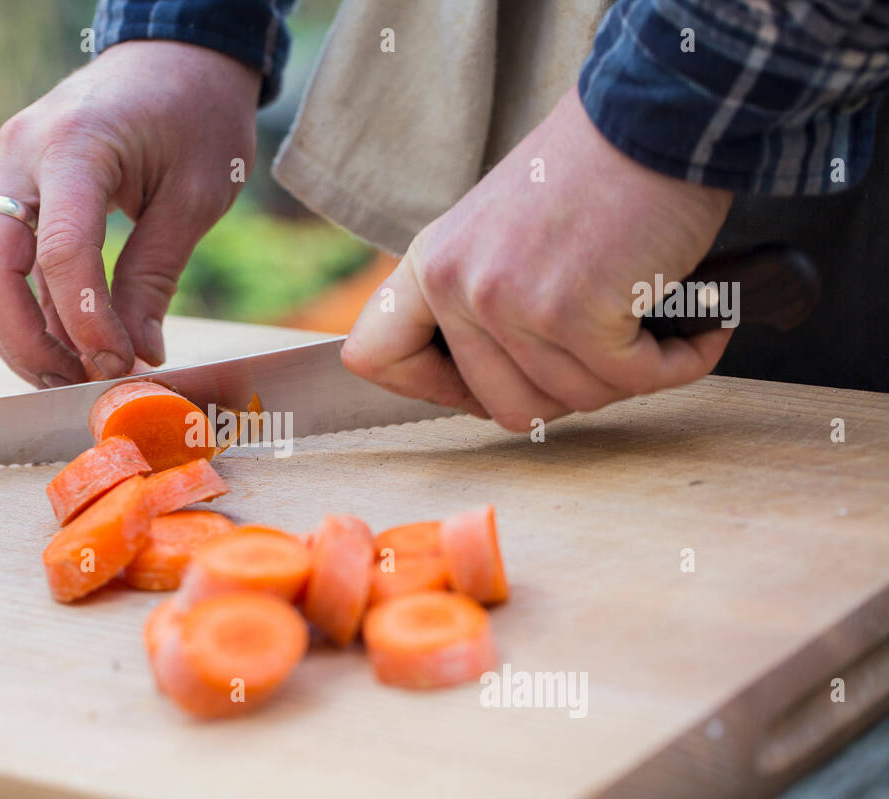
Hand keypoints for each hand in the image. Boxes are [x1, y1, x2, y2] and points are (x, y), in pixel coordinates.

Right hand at [0, 41, 259, 387]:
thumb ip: (156, 276)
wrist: (179, 52)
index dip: (84, 322)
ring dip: (23, 333)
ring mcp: (11, 167)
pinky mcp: (17, 184)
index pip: (60, 252)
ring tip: (74, 377)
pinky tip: (69, 344)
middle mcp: (24, 153)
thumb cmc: (198, 112)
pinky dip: (33, 306)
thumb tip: (138, 356)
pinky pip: (8, 257)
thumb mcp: (197, 196)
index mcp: (76, 144)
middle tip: (74, 388)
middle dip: (25, 342)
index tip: (118, 367)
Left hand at [343, 86, 733, 430]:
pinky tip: (700, 328)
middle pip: (504, 409)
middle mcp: (458, 286)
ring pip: (574, 401)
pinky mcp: (577, 314)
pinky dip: (680, 362)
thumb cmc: (594, 172)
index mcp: (430, 265)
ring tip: (654, 325)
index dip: (433, 387)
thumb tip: (488, 388)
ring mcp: (513, 303)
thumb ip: (477, 299)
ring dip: (629, 374)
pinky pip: (635, 382)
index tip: (489, 381)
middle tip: (609, 353)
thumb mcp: (496, 230)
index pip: (375, 356)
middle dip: (569, 393)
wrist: (657, 113)